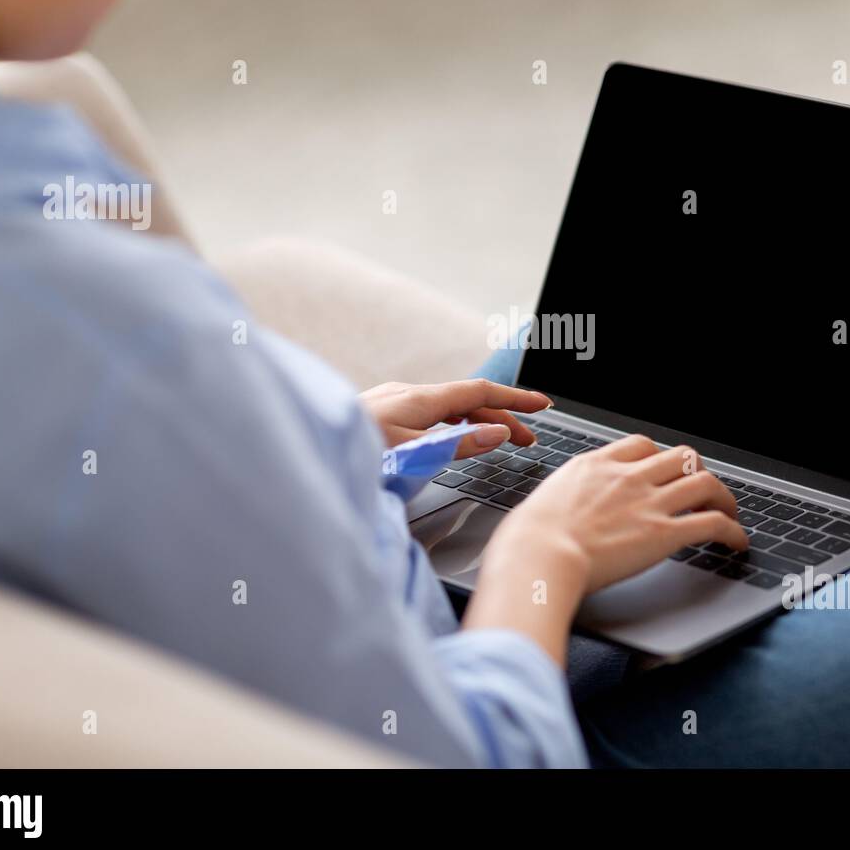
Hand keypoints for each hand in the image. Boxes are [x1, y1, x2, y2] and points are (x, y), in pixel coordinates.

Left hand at [358, 379, 552, 458]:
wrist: (306, 451)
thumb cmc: (354, 457)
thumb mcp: (414, 455)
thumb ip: (459, 444)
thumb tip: (498, 432)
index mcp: (420, 399)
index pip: (480, 393)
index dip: (515, 399)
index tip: (544, 405)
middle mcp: (406, 394)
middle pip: (465, 400)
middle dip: (501, 417)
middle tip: (527, 439)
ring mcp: (390, 403)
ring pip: (445, 408)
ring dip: (476, 421)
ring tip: (495, 439)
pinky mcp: (377, 415)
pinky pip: (427, 414)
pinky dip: (451, 424)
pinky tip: (449, 436)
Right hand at [463, 435, 745, 664]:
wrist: (538, 555)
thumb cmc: (528, 539)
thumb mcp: (541, 505)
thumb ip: (560, 504)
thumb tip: (550, 518)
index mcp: (596, 466)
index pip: (640, 445)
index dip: (659, 456)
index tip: (663, 470)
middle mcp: (627, 477)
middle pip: (681, 457)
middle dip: (697, 472)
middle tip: (702, 490)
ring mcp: (648, 502)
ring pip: (705, 483)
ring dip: (724, 498)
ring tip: (729, 512)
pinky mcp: (664, 533)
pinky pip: (712, 524)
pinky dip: (732, 532)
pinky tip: (737, 542)